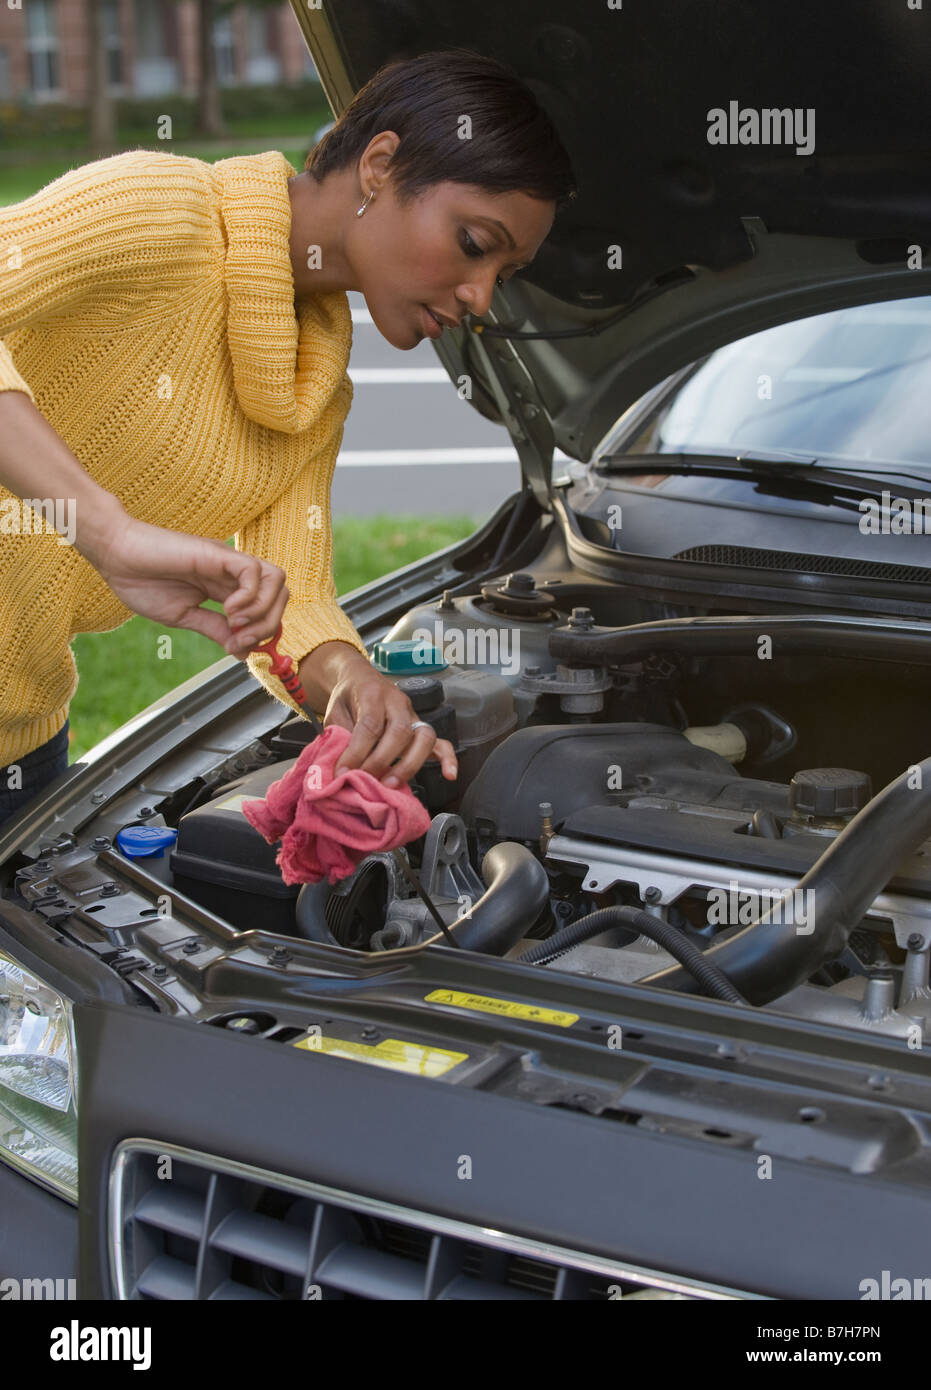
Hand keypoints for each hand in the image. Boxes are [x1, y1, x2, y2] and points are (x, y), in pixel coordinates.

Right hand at [88, 514, 288, 655]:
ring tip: (235, 623)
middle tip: (241, 640)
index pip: (267, 608)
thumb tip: (242, 651)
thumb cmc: (141, 582)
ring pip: (276, 580)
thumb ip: (215, 629)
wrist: (116, 557)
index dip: (263, 633)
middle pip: (280, 595)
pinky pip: (253, 572)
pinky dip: (249, 596)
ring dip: (263, 610)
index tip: (239, 649)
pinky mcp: (217, 554)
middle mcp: (233, 574)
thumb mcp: (183, 616)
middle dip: (269, 624)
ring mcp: (227, 562)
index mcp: (226, 589)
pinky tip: (227, 609)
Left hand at [322, 656, 457, 788]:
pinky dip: (447, 759)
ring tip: (392, 785)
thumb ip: (338, 735)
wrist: (360, 679)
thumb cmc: (347, 698)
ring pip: (423, 737)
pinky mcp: (421, 728)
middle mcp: (397, 702)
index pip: (370, 725)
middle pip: (399, 732)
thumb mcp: (334, 712)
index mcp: (372, 694)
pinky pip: (441, 742)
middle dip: (382, 761)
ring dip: (409, 765)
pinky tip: (449, 775)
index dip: (356, 752)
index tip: (343, 773)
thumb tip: (340, 766)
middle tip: (366, 780)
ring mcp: (413, 715)